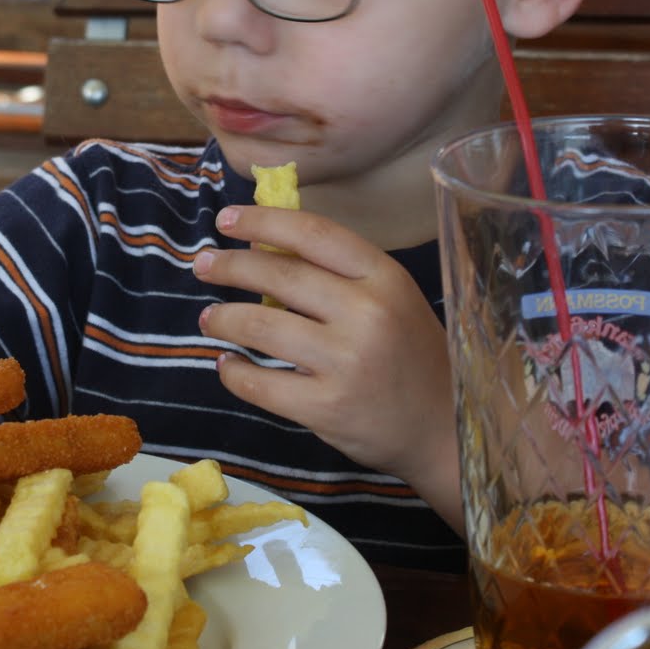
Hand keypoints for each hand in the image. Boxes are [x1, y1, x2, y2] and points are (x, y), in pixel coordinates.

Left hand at [193, 204, 461, 523]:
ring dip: (223, 319)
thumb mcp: (394, 299)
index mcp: (384, 277)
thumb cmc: (412, 356)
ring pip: (261, 327)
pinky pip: (261, 383)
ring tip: (209, 318)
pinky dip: (234, 371)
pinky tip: (228, 363)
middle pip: (279, 275)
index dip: (262, 220)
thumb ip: (342, 274)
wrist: (445, 428)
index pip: (313, 233)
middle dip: (230, 267)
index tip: (226, 220)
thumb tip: (264, 245)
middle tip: (204, 266)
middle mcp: (367, 314)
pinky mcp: (326, 407)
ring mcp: (346, 362)